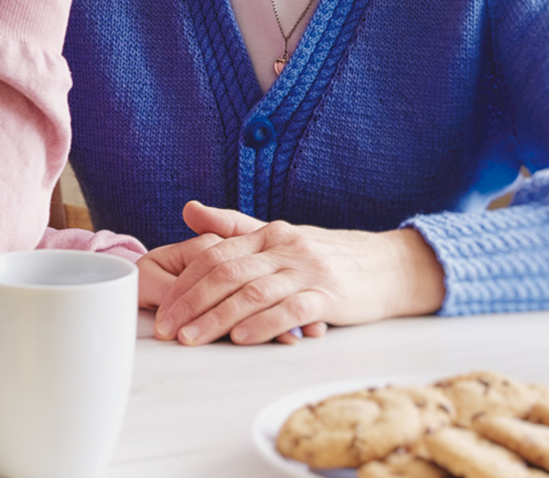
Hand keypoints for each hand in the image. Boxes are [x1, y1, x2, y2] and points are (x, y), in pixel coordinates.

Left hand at [151, 201, 444, 345]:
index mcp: (268, 234)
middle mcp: (284, 248)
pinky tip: (241, 338)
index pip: (215, 254)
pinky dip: (263, 324)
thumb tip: (189, 210)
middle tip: (166, 329)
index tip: (161, 308)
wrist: (387, 266)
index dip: (184, 281)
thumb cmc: (327, 257)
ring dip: (216, 317)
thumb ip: (233, 227)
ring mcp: (308, 270)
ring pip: (253, 292)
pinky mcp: (330, 295)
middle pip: (227, 272)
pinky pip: (291, 309)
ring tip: (191, 338)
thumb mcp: (280, 237)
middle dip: (190, 302)